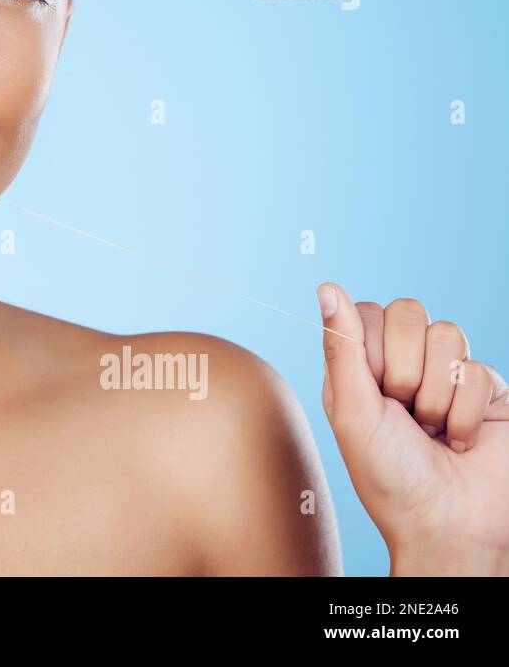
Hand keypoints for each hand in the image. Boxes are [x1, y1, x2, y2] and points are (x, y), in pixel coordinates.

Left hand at [320, 282, 508, 573]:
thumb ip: (341, 346)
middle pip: (408, 312)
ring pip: (448, 333)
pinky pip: (480, 369)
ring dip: (436, 394)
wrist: (447, 526)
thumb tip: (326, 286)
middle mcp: (402, 364)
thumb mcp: (352, 412)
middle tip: (403, 414)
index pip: (366, 311)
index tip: (371, 393)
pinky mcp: (487, 391)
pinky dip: (466, 413)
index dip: (370, 348)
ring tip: (430, 430)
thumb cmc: (389, 476)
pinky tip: (459, 441)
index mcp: (360, 366)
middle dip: (404, 370)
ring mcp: (447, 374)